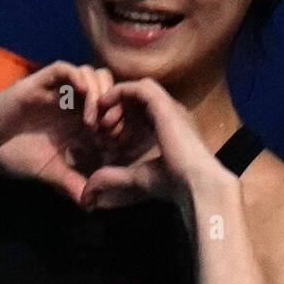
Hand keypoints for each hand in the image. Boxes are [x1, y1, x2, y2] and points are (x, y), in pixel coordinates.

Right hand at [0, 61, 118, 202]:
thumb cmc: (14, 158)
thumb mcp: (49, 173)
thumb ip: (71, 183)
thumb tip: (93, 204)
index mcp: (79, 120)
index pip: (112, 107)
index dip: (121, 120)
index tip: (117, 142)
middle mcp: (71, 102)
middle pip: (107, 86)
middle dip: (114, 104)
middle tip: (108, 129)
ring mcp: (56, 91)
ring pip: (90, 74)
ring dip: (98, 92)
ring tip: (91, 120)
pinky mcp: (38, 83)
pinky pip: (64, 69)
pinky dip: (77, 76)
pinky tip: (81, 94)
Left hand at [80, 78, 230, 210]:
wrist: (196, 183)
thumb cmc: (173, 184)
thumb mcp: (136, 179)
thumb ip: (113, 179)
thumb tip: (88, 195)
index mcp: (171, 129)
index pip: (144, 112)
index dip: (122, 120)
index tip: (105, 137)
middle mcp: (173, 114)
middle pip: (140, 98)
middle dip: (116, 109)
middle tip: (99, 127)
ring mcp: (170, 107)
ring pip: (138, 89)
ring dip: (116, 100)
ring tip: (101, 118)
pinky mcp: (163, 104)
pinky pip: (138, 87)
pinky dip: (118, 92)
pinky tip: (104, 105)